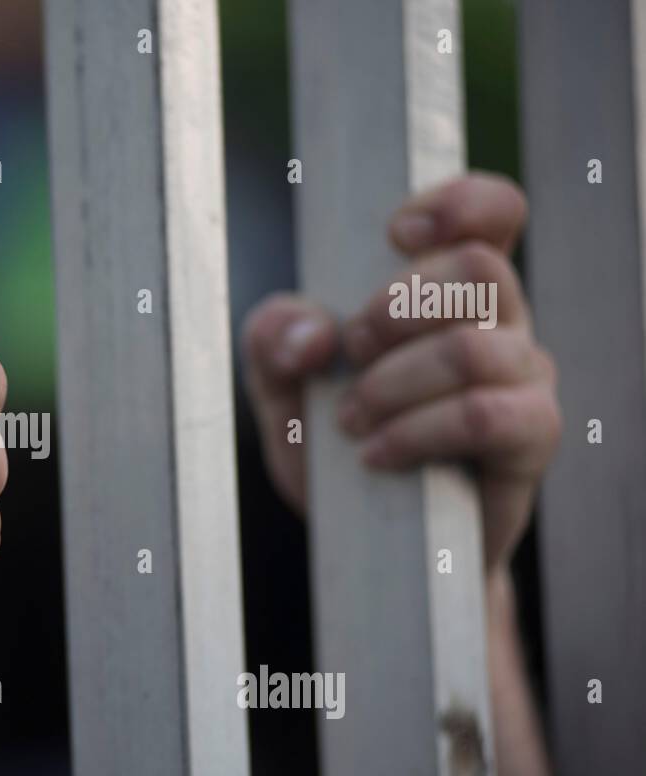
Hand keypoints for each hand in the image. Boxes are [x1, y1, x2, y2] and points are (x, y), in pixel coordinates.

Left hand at [242, 173, 560, 572]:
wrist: (367, 546)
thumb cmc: (334, 449)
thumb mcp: (280, 389)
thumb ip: (273, 342)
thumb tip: (309, 331)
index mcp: (451, 292)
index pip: (494, 212)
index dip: (456, 203)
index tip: (394, 235)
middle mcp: (500, 324)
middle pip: (477, 269)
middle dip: (392, 308)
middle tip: (350, 354)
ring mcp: (523, 380)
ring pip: (472, 348)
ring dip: (392, 384)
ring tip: (351, 422)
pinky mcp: (530, 441)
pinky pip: (486, 415)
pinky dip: (417, 432)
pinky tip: (377, 456)